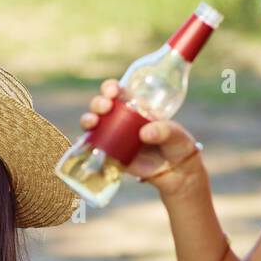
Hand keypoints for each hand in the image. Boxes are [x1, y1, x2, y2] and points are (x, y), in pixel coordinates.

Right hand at [80, 79, 206, 195]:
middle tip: (105, 107)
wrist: (177, 172)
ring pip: (94, 125)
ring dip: (89, 120)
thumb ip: (165, 130)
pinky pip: (94, 148)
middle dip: (98, 103)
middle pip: (101, 106)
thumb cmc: (177, 145)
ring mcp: (115, 137)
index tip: (113, 91)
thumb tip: (144, 133)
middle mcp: (121, 119)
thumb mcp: (177, 134)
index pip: (118, 92)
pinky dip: (85, 144)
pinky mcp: (112, 155)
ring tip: (93, 122)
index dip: (111, 88)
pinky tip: (83, 141)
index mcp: (136, 107)